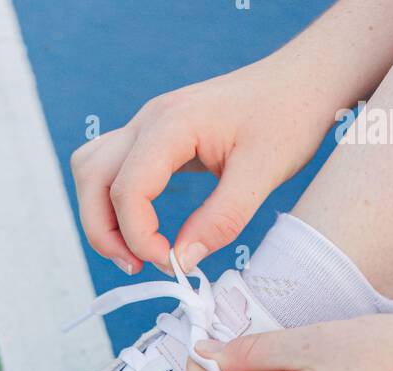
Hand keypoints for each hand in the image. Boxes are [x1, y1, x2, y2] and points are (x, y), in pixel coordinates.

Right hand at [69, 57, 329, 275]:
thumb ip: (221, 220)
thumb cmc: (288, 116)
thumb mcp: (263, 173)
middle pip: (92, 179)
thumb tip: (181, 261)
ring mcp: (146, 125)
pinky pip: (110, 168)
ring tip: (134, 252)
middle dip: (104, 232)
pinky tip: (143, 228)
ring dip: (100, 217)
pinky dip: (113, 202)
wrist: (300, 80)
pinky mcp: (153, 136)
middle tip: (137, 267)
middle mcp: (149, 120)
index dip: (140, 237)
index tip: (172, 264)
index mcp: (172, 124)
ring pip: (92, 171)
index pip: (127, 189)